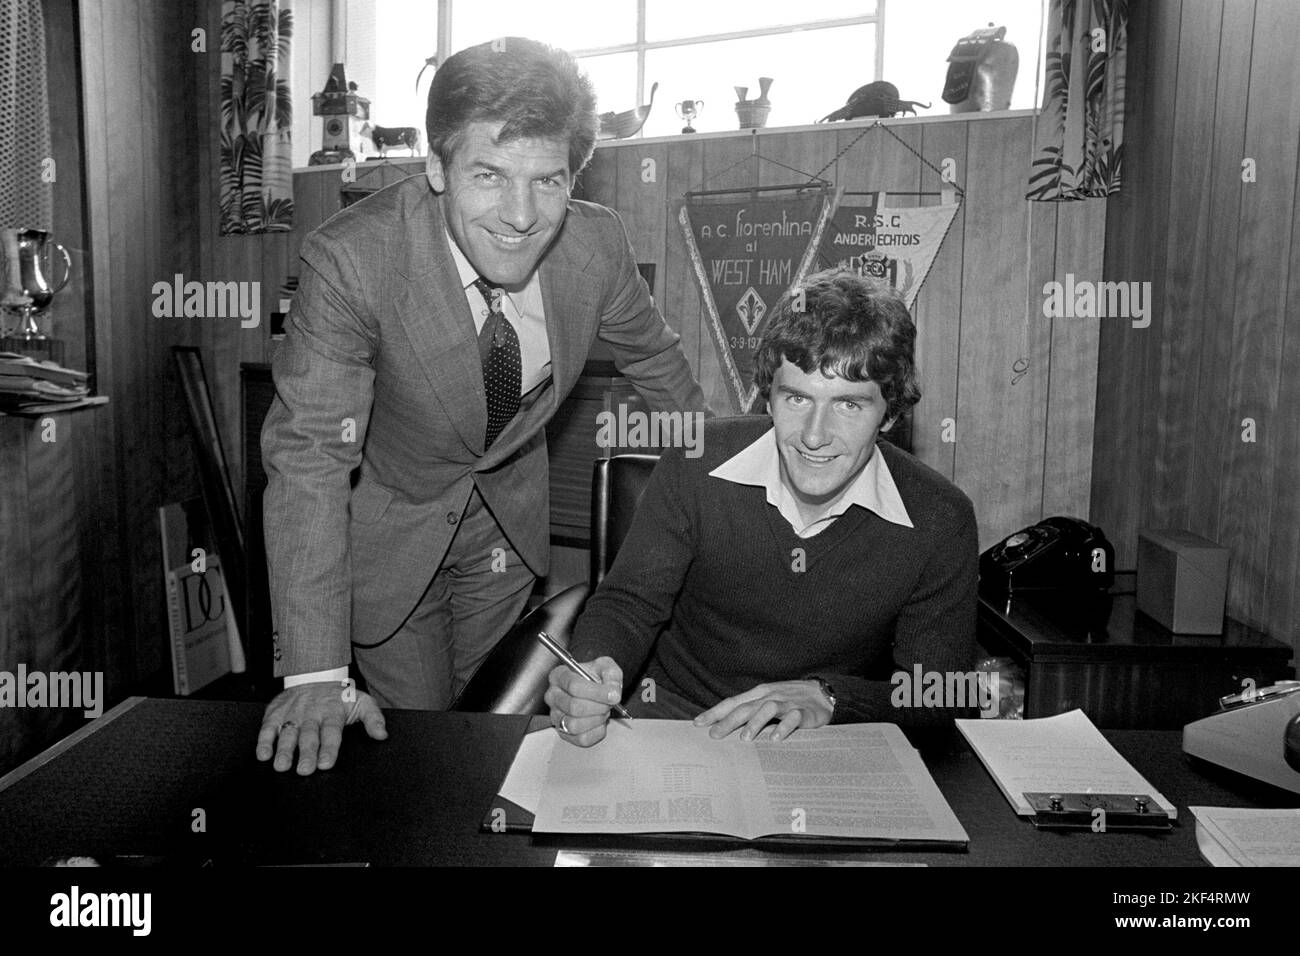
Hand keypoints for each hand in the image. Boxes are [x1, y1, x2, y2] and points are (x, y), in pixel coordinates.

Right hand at [255, 680, 386, 774]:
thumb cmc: (339, 696)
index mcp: (332, 713)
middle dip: (306, 753)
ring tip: (281, 765)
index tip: (326, 763)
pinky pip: (267, 727)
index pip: (332, 732)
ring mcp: (292, 714)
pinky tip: (263, 754)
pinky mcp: (275, 713)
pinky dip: (264, 741)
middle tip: (304, 770)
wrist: (314, 675)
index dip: (329, 748)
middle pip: (309, 736)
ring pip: (287, 733)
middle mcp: (311, 714)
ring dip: (283, 750)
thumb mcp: (361, 702)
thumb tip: (382, 735)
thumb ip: (373, 719)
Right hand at [543, 657, 622, 747]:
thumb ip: (612, 676)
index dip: (596, 692)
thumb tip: (613, 694)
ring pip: (574, 725)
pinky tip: (600, 721)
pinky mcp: (563, 733)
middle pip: (573, 706)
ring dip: (596, 719)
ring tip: (603, 711)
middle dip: (598, 707)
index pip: (573, 685)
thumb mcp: (607, 667)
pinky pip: (581, 739)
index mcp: (559, 675)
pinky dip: (597, 732)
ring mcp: (555, 716)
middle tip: (609, 704)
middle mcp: (552, 696)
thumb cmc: (598, 677)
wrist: (597, 692)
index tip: (613, 695)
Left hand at [694, 681, 832, 741]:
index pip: (733, 702)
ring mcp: (787, 703)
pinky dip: (784, 728)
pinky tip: (776, 739)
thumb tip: (724, 726)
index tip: (697, 724)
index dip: (715, 712)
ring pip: (767, 709)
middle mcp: (770, 696)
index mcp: (758, 694)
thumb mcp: (768, 702)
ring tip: (744, 738)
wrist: (823, 693)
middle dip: (728, 721)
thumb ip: (750, 711)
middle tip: (714, 735)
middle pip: (745, 707)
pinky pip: (793, 718)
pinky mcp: (804, 712)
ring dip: (755, 723)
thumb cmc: (790, 700)